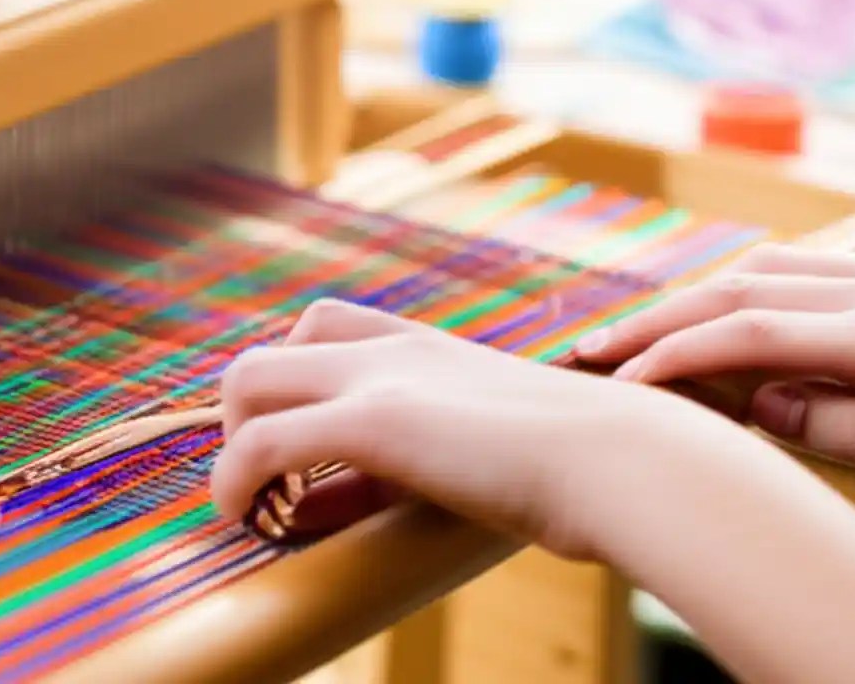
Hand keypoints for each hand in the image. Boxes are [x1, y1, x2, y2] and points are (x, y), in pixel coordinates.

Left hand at [210, 298, 732, 559]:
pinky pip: (259, 442)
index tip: (299, 462)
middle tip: (267, 482)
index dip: (292, 394)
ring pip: (247, 379)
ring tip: (256, 505)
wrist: (622, 459)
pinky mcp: (378, 419)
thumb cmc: (575, 466)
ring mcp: (382, 376)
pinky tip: (251, 521)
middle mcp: (394, 348)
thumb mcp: (489, 446)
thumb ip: (428, 461)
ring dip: (232, 445)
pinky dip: (234, 484)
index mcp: (425, 348)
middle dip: (246, 417)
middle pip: (270, 351)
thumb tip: (368, 500)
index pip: (324, 334)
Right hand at [574, 243, 854, 511]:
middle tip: (588, 346)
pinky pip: (788, 270)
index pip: (756, 333)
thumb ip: (844, 428)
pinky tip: (697, 316)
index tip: (621, 381)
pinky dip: (729, 292)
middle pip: (741, 288)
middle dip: (657, 318)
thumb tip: (760, 404)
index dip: (679, 353)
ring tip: (627, 334)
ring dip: (685, 299)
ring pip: (757, 269)